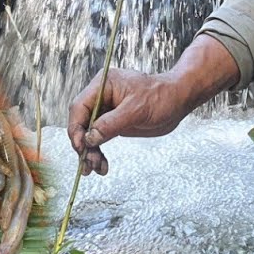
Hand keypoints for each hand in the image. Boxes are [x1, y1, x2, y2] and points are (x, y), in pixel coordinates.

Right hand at [67, 69, 192, 175]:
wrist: (178, 100)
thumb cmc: (161, 96)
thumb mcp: (137, 110)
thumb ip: (111, 124)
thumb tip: (89, 138)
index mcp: (103, 85)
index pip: (79, 107)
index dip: (76, 128)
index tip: (80, 147)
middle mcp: (101, 97)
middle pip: (81, 122)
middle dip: (83, 144)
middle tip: (88, 164)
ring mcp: (106, 111)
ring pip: (88, 134)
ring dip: (90, 152)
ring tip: (97, 168)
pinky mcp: (113, 123)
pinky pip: (99, 139)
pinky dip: (98, 152)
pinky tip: (102, 165)